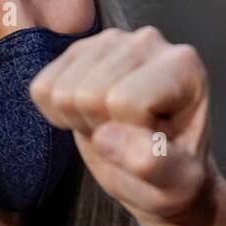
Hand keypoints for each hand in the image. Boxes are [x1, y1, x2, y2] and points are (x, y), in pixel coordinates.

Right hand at [29, 25, 225, 225]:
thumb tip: (105, 136)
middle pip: (89, 94)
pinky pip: (41, 88)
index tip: (153, 141)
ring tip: (114, 129)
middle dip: (102, 128)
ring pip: (61, 90)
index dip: (131, 134)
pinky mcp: (78, 50)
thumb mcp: (177, 185)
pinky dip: (57, 113)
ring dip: (80, 121)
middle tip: (129, 139)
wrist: (154, 171)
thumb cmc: (173, 177)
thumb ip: (153, 163)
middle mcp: (148, 40)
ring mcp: (109, 40)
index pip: (127, 101)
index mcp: (183, 64)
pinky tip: (91, 116)